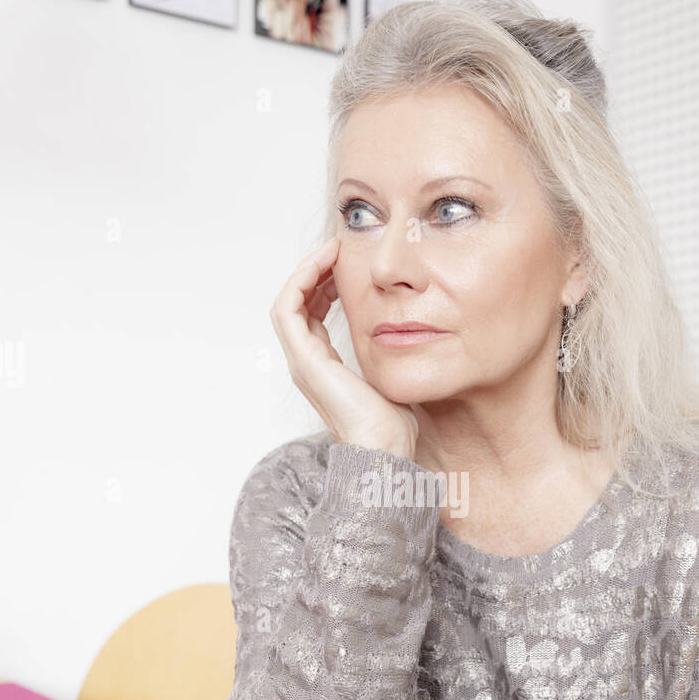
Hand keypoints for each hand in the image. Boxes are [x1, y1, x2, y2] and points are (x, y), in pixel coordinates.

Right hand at [271, 236, 418, 458]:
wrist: (385, 448)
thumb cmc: (394, 424)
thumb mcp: (392, 376)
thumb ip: (390, 354)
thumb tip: (410, 334)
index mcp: (324, 367)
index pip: (313, 316)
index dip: (325, 286)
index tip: (347, 265)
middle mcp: (307, 363)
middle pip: (299, 305)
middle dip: (316, 274)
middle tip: (339, 252)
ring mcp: (302, 361)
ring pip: (288, 301)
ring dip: (306, 271)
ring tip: (331, 250)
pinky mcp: (304, 359)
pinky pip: (288, 306)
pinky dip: (301, 279)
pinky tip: (326, 262)